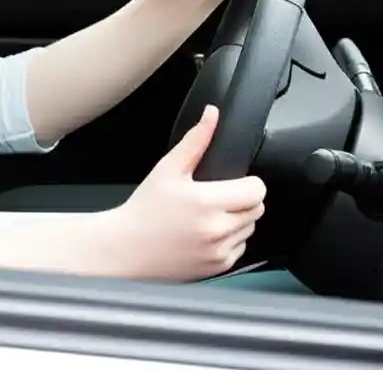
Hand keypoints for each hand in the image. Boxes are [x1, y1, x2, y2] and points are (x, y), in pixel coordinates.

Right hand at [100, 105, 265, 281]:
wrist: (126, 249)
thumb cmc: (144, 209)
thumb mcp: (167, 169)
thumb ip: (195, 140)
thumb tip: (212, 114)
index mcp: (206, 202)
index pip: (257, 190)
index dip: (249, 183)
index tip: (234, 182)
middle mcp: (216, 230)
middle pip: (257, 209)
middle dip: (243, 200)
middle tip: (217, 197)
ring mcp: (218, 252)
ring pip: (250, 229)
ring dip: (238, 220)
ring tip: (208, 216)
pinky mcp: (217, 267)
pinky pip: (240, 248)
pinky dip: (229, 240)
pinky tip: (204, 234)